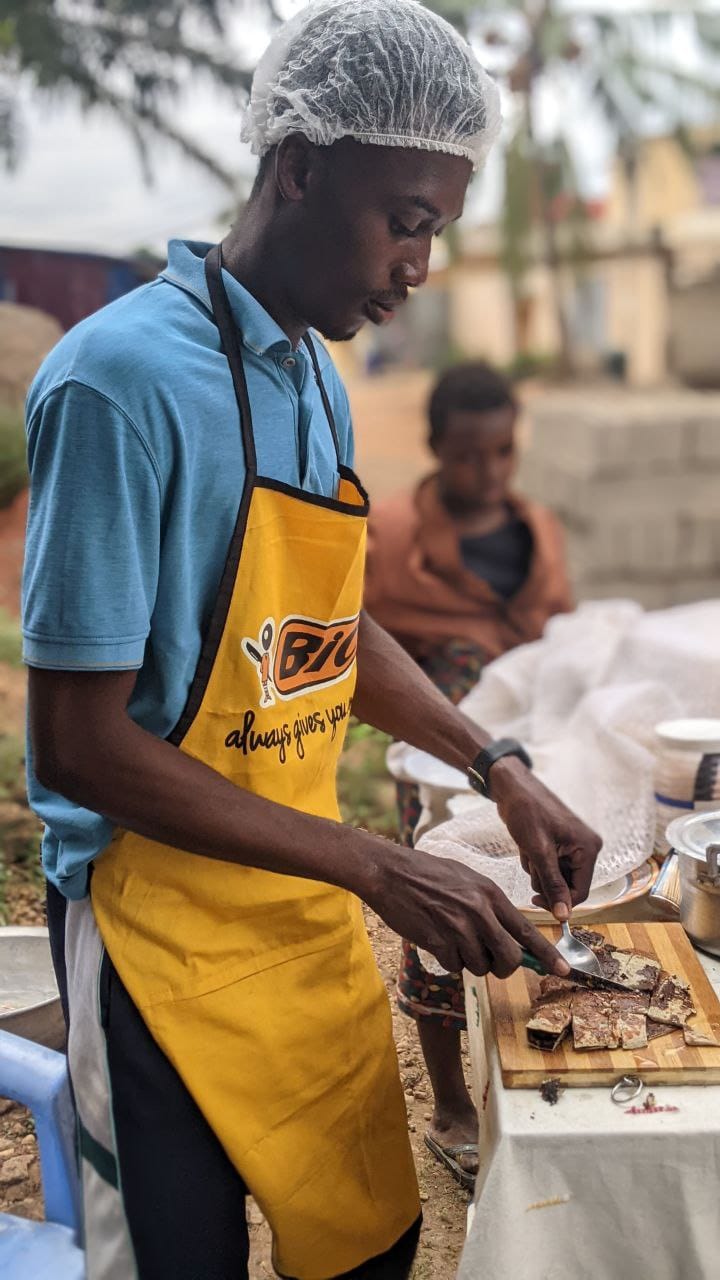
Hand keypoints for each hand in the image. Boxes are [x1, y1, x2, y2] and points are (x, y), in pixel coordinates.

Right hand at [366, 847, 570, 978]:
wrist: (390, 872)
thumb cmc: (427, 874)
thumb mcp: (467, 880)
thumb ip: (488, 906)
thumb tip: (507, 936)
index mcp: (490, 894)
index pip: (527, 930)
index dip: (548, 954)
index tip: (564, 970)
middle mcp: (480, 912)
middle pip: (509, 958)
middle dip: (503, 967)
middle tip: (490, 962)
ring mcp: (459, 928)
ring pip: (479, 966)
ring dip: (468, 961)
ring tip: (452, 938)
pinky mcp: (438, 941)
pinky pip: (454, 966)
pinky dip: (448, 960)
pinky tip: (436, 939)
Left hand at [491, 757, 601, 921]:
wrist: (512, 789)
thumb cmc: (527, 812)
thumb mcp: (539, 852)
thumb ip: (553, 884)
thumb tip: (563, 915)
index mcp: (589, 849)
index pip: (580, 892)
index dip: (558, 901)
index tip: (535, 901)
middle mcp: (586, 848)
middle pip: (567, 886)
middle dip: (544, 879)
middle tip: (531, 860)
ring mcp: (573, 846)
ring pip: (555, 878)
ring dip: (537, 870)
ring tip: (528, 849)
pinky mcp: (561, 845)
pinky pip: (548, 867)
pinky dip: (535, 862)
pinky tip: (527, 845)